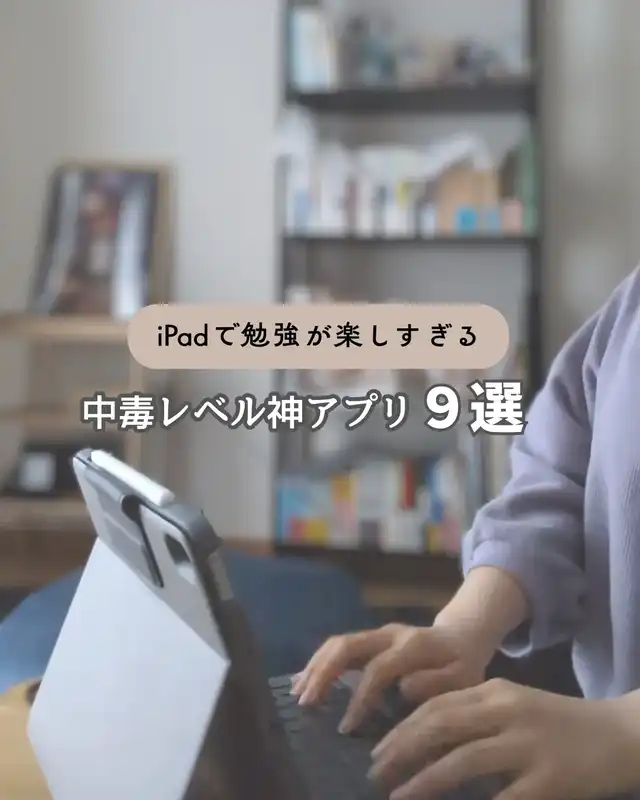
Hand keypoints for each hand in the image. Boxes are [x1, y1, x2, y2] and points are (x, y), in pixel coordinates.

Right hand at [291, 622, 493, 733]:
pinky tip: (302, 681)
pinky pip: (339, 645)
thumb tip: (404, 689)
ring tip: (298, 694)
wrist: (463, 635)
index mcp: (413, 645)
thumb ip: (438, 683)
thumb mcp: (463, 678)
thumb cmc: (463, 665)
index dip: (360, 697)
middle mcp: (389, 633)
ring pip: (338, 642)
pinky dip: (318, 662)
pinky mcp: (369, 638)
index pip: (378, 668)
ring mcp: (377, 633)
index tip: (347, 728)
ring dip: (316, 667)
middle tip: (306, 704)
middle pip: (348, 645)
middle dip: (324, 674)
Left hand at [370, 678, 639, 799]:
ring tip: (397, 797)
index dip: (402, 728)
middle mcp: (507, 712)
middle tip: (375, 772)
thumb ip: (474, 713)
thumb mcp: (513, 705)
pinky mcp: (549, 782)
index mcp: (496, 692)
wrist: (618, 736)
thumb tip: (424, 734)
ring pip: (462, 760)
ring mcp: (528, 746)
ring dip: (423, 781)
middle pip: (441, 725)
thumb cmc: (557, 723)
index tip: (377, 749)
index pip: (436, 705)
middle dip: (401, 749)